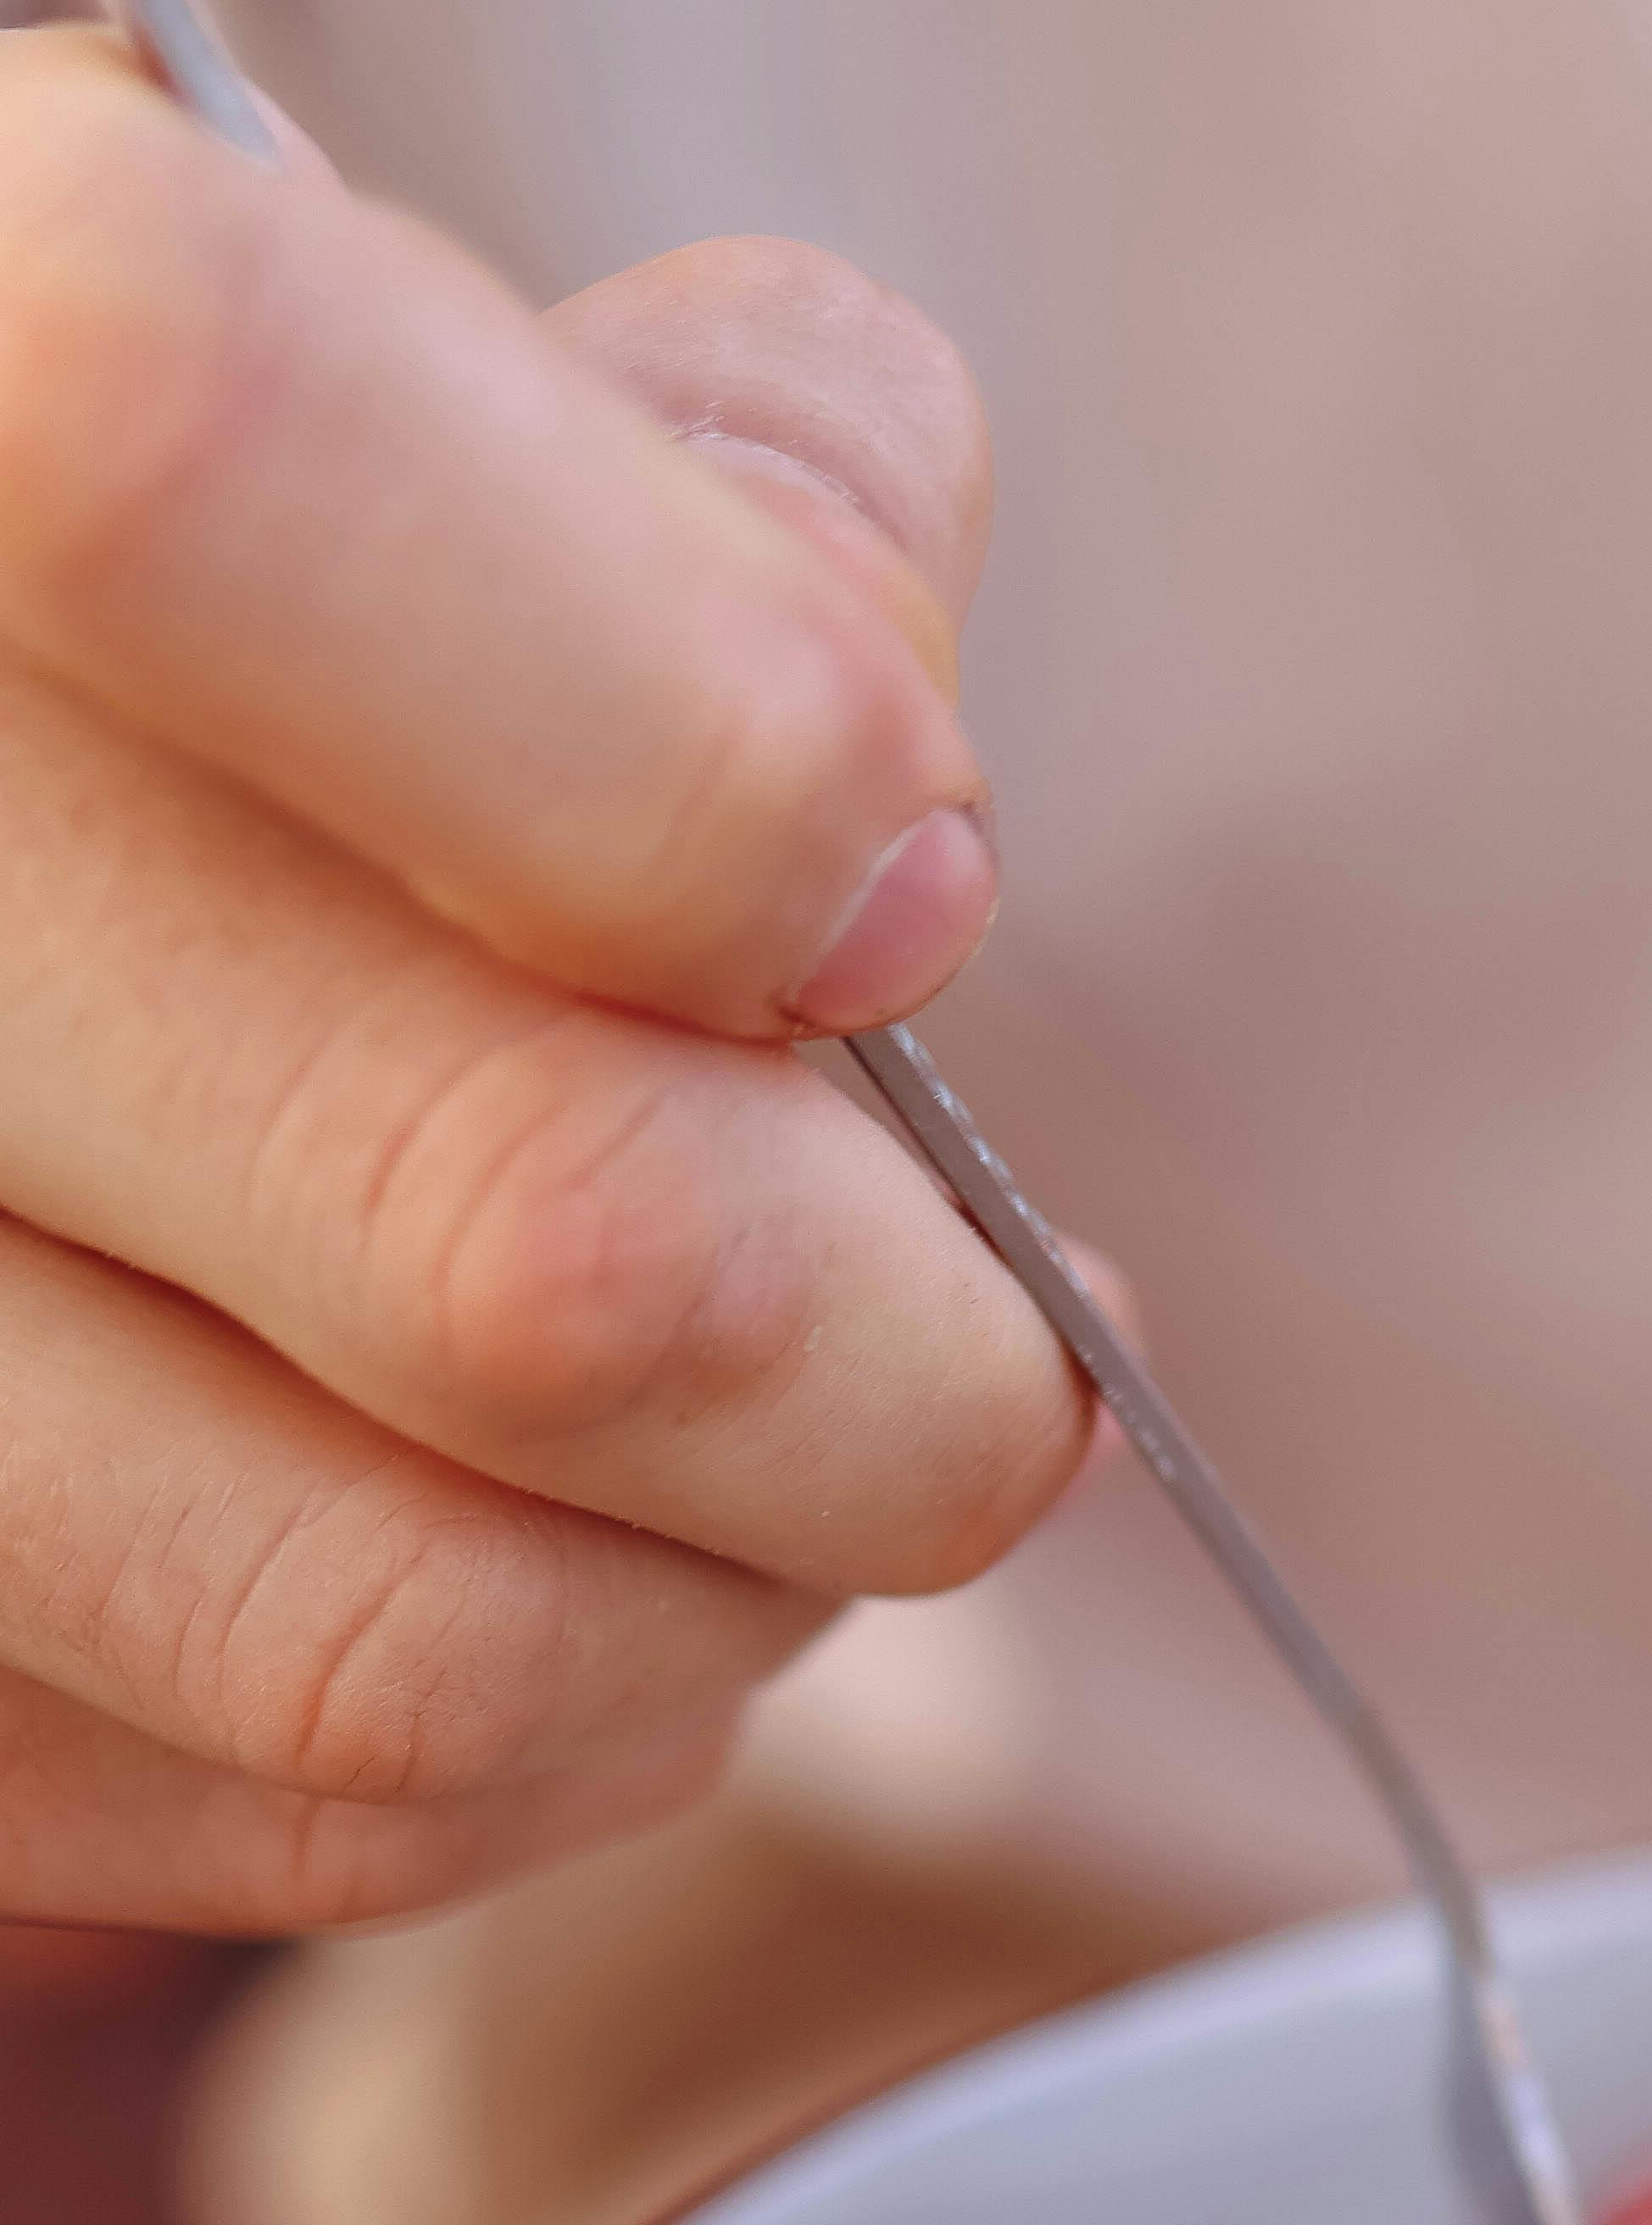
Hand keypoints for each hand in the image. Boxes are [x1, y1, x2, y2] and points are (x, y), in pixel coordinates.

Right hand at [0, 32, 1083, 1930]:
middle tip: (984, 1320)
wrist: (41, 869)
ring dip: (741, 1587)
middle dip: (906, 1348)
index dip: (679, 740)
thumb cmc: (337, 623)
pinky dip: (559, 1730)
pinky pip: (310, 1815)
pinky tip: (559, 1554)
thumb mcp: (523, 408)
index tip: (889, 888)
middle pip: (509, 1230)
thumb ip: (758, 506)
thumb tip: (883, 855)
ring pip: (417, 1634)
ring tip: (788, 1445)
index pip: (193, 440)